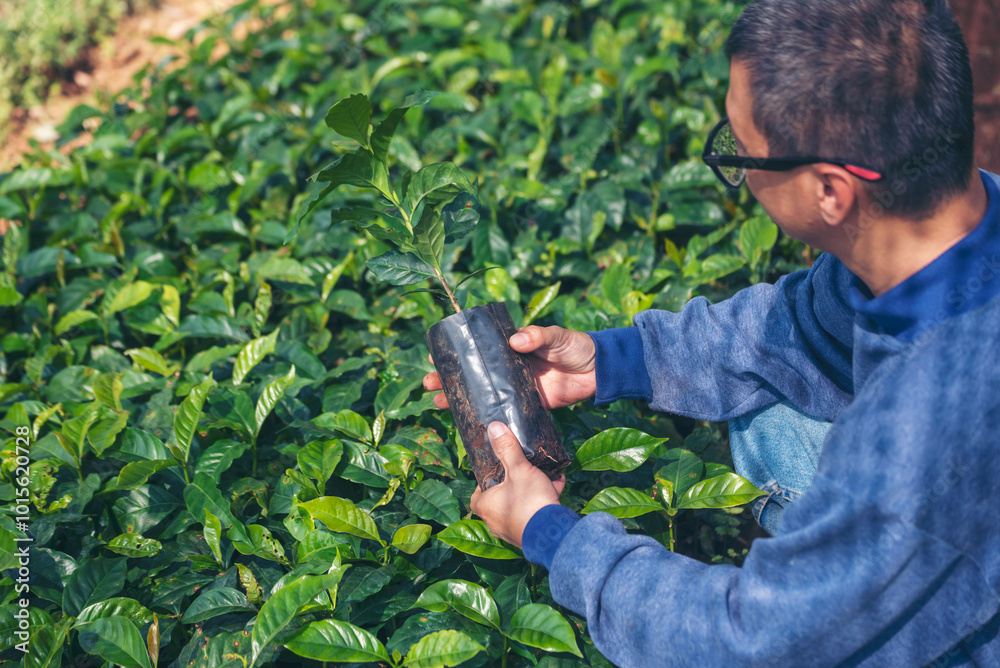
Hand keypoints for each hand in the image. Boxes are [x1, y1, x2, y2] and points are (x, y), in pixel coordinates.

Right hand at [422, 325, 596, 409]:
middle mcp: (507, 370)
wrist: (599, 372)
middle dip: (448, 379)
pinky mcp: (528, 407)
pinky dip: (486, 418)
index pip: (477, 349)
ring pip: (481, 395)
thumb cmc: (575, 347)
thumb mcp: (555, 336)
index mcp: (510, 349)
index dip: (455, 352)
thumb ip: (537, 336)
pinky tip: (468, 423)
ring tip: (437, 401)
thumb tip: (515, 341)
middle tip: (429, 383)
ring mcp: (515, 390)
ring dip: (459, 399)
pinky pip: (503, 414)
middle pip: (472, 374)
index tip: (433, 355)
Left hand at [469, 421, 566, 547]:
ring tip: (542, 473)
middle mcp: (496, 521)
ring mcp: (514, 529)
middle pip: (500, 497)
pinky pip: (535, 511)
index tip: (495, 468)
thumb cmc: (529, 502)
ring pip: (520, 503)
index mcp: (486, 507)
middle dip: (512, 482)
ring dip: (530, 489)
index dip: (484, 480)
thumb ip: (507, 449)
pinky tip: (557, 483)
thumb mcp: (519, 469)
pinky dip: (543, 498)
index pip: (476, 493)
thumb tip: (493, 428)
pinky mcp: (532, 534)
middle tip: (520, 467)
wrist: (555, 535)